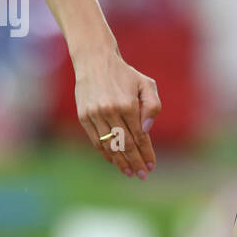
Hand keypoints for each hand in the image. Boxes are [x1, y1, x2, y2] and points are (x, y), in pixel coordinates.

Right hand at [74, 47, 160, 177]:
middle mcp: (110, 111)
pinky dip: (104, 153)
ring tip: (129, 172)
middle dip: (135, 162)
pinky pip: (95, 141)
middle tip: (142, 175)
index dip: (146, 153)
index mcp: (127, 105)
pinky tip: (114, 161)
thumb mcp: (146, 84)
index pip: (139, 137)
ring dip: (120, 162)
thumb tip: (146, 131)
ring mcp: (95, 115)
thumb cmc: (125, 74)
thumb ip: (152, 107)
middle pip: (125, 145)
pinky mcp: (83, 116)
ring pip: (109, 146)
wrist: (95, 61)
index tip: (151, 166)